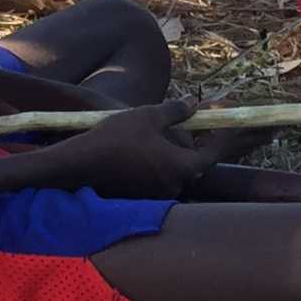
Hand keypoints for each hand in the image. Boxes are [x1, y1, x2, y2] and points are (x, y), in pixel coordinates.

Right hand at [42, 99, 231, 199]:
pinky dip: (157, 165)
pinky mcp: (140, 196)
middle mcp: (173, 185)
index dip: (216, 139)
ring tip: (161, 135)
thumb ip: (176, 111)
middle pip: (191, 164)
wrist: (82, 162)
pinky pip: (157, 178)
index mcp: (181, 167)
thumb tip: (192, 103)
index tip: (218, 127)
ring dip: (172, 156)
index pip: (210, 155)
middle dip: (191, 146)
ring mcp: (156, 193)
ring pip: (173, 172)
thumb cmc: (118, 136)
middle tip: (189, 127)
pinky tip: (143, 149)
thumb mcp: (149, 116)